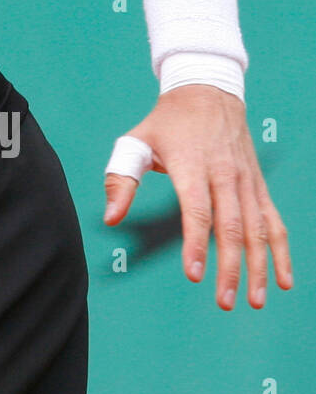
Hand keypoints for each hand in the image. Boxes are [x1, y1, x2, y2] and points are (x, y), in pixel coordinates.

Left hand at [104, 84, 291, 309]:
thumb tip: (110, 217)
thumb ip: (121, 179)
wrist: (207, 92)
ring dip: (259, 268)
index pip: (197, 211)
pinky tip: (283, 280)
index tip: (194, 275)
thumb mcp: (136, 142)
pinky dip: (281, 251)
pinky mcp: (258, 185)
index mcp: (191, 165)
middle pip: (231, 227)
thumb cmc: (167, 122)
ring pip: (257, 230)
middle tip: (223, 301)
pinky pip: (274, 222)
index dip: (196, 244)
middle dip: (229, 268)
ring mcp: (246, 181)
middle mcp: (224, 175)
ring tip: (254, 301)